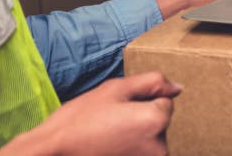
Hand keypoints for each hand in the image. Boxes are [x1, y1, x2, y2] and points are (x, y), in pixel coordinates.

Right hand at [0, 72, 181, 155]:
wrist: (53, 151)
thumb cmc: (81, 119)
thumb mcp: (116, 89)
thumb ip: (152, 83)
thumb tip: (178, 87)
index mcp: (156, 120)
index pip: (165, 102)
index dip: (142, 100)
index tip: (119, 109)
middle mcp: (159, 147)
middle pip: (160, 122)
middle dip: (141, 118)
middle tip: (111, 122)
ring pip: (151, 138)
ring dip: (136, 134)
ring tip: (109, 135)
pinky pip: (141, 150)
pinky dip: (130, 147)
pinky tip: (111, 146)